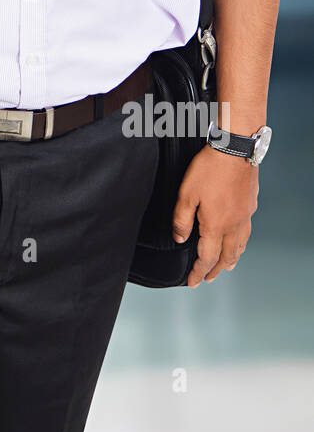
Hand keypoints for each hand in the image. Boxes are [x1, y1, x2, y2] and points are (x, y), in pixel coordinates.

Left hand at [172, 144, 258, 287]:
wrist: (235, 150)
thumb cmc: (209, 169)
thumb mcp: (186, 193)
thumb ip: (181, 219)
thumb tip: (180, 239)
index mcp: (216, 225)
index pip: (207, 258)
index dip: (198, 272)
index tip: (192, 282)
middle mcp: (234, 225)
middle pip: (226, 257)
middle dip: (215, 270)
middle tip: (207, 278)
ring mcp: (245, 216)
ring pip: (240, 246)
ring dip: (230, 259)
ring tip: (225, 266)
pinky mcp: (250, 206)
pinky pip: (246, 233)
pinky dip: (240, 244)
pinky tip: (237, 240)